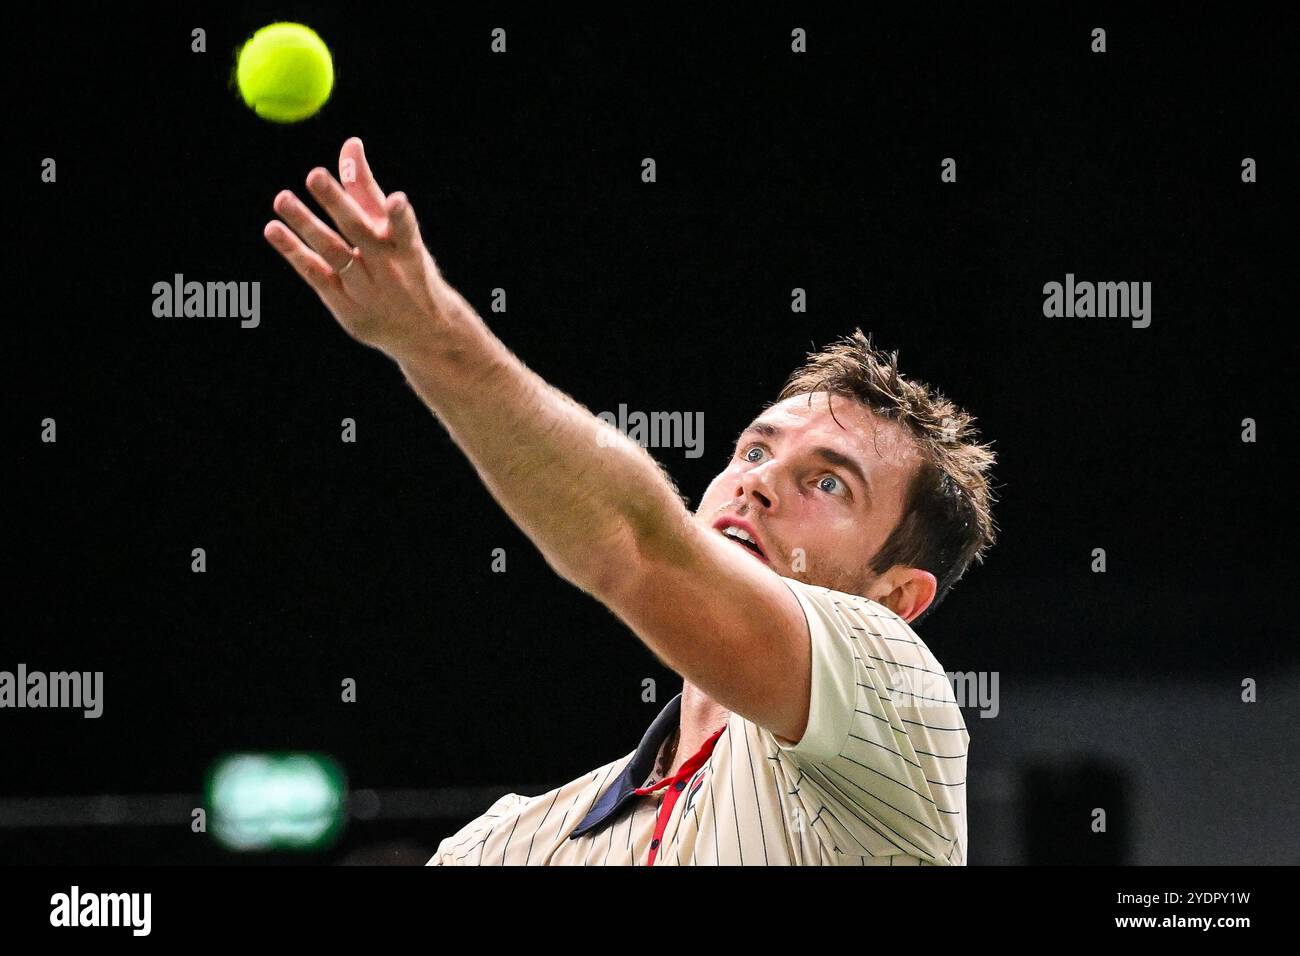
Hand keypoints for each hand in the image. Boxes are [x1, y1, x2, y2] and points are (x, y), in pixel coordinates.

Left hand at [263, 137, 471, 362]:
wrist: (421, 330)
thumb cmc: (404, 266)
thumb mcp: (394, 230)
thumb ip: (366, 189)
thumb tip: (350, 142)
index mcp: (408, 248)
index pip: (405, 229)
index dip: (400, 216)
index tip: (396, 199)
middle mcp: (390, 270)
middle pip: (360, 234)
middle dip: (338, 204)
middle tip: (315, 174)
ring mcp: (367, 291)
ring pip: (334, 253)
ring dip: (306, 225)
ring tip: (282, 198)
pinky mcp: (346, 308)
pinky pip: (316, 275)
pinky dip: (294, 251)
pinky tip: (274, 229)